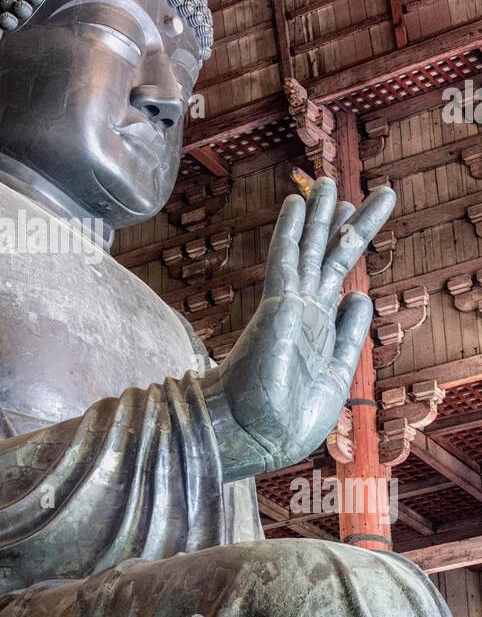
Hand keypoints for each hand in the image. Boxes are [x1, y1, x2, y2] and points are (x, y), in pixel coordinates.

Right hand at [200, 177, 394, 481]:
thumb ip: (349, 333)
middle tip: (351, 189)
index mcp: (318, 329)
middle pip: (327, 256)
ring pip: (311, 249)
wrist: (257, 435)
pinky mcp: (278, 305)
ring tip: (331, 182)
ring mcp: (290, 305)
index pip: (335, 278)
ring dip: (322, 215)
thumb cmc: (288, 419)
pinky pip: (286, 258)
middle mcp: (304, 311)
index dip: (347, 247)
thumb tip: (360, 295)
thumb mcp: (336, 373)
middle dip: (342, 222)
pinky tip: (298, 201)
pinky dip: (292, 228)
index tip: (354, 221)